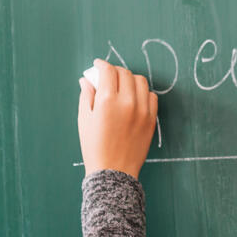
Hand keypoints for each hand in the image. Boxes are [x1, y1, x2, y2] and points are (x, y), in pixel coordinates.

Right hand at [77, 59, 157, 178]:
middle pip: (124, 73)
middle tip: (107, 76)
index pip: (107, 71)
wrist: (113, 171)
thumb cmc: (94, 147)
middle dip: (114, 70)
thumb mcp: (84, 120)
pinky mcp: (151, 119)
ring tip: (122, 85)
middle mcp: (127, 102)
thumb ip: (86, 95)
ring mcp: (142, 110)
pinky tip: (133, 98)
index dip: (101, 64)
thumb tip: (86, 80)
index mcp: (107, 101)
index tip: (97, 65)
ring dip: (129, 78)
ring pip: (140, 81)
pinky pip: (151, 96)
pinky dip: (142, 92)